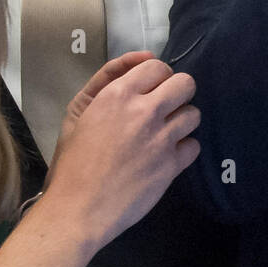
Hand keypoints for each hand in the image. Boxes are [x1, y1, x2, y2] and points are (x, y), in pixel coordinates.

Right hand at [43, 54, 199, 247]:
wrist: (78, 208)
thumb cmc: (72, 161)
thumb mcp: (78, 113)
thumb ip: (107, 80)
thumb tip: (145, 58)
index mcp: (118, 95)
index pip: (158, 66)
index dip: (157, 77)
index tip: (151, 90)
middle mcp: (145, 111)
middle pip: (185, 84)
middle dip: (178, 93)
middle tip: (165, 109)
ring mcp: (162, 139)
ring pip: (193, 114)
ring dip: (181, 121)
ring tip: (165, 134)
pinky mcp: (172, 165)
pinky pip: (194, 145)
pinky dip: (184, 149)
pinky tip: (167, 157)